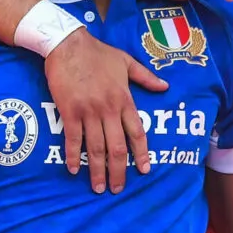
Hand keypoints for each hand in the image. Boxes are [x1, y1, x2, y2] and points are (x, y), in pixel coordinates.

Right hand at [45, 29, 167, 193]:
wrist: (67, 44)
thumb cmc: (97, 52)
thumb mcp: (126, 62)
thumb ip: (146, 77)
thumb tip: (165, 86)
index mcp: (124, 99)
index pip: (137, 133)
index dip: (141, 154)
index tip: (144, 170)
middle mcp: (108, 109)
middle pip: (117, 147)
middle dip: (119, 171)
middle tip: (118, 189)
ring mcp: (88, 112)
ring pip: (95, 148)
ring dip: (97, 170)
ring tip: (98, 187)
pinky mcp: (69, 111)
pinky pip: (72, 139)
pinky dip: (73, 156)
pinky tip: (73, 169)